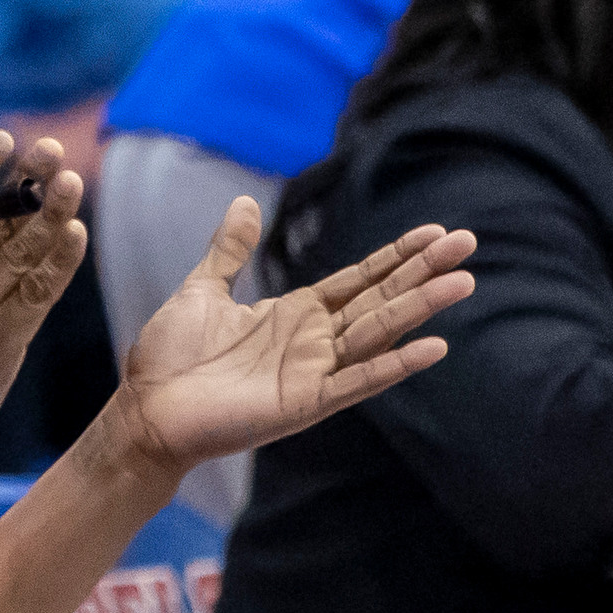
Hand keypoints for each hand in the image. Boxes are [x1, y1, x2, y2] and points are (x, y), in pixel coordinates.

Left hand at [106, 199, 474, 474]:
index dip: (397, 256)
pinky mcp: (303, 403)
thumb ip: (229, 251)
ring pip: (378, 333)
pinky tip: (433, 347)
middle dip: (423, 272)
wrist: (144, 409)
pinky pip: (357, 382)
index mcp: (294, 314)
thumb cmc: (170, 357)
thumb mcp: (203, 289)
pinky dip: (394, 365)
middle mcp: (313, 342)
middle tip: (469, 244)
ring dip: (420, 308)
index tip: (437, 233)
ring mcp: (313, 373)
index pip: (359, 279)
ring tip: (463, 282)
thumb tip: (244, 203)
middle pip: (380, 300)